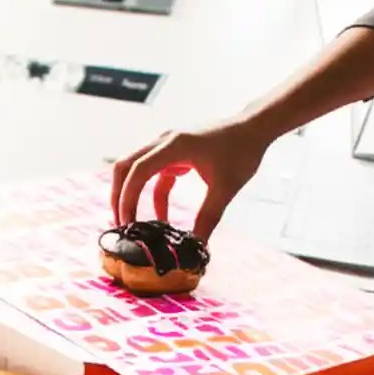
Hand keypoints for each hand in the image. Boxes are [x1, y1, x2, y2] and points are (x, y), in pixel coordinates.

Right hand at [110, 119, 272, 240]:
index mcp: (175, 145)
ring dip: (130, 194)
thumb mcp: (225, 188)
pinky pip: (154, 174)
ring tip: (131, 222)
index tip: (127, 223)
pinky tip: (161, 217)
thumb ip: (208, 218)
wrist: (255, 127)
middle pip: (125, 166)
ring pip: (134, 168)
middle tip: (120, 223)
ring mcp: (166, 145)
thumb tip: (196, 247)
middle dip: (118, 196)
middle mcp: (164, 141)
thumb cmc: (243, 152)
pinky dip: (153, 195)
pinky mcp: (173, 152)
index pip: (138, 170)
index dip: (127, 197)